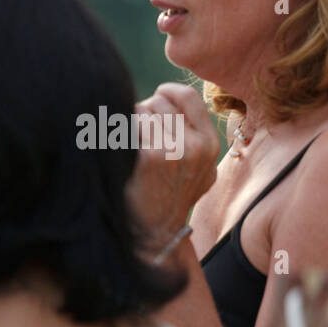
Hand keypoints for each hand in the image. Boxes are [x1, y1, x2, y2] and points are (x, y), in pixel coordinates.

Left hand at [128, 83, 217, 246]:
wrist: (155, 234)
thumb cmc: (170, 199)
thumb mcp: (200, 171)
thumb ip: (196, 138)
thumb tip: (173, 100)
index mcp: (210, 144)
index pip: (186, 96)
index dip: (165, 92)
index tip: (154, 96)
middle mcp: (197, 145)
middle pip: (158, 103)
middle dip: (142, 111)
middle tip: (134, 132)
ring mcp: (175, 151)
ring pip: (141, 112)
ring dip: (127, 123)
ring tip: (126, 145)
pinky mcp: (151, 158)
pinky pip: (128, 126)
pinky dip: (118, 133)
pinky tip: (117, 149)